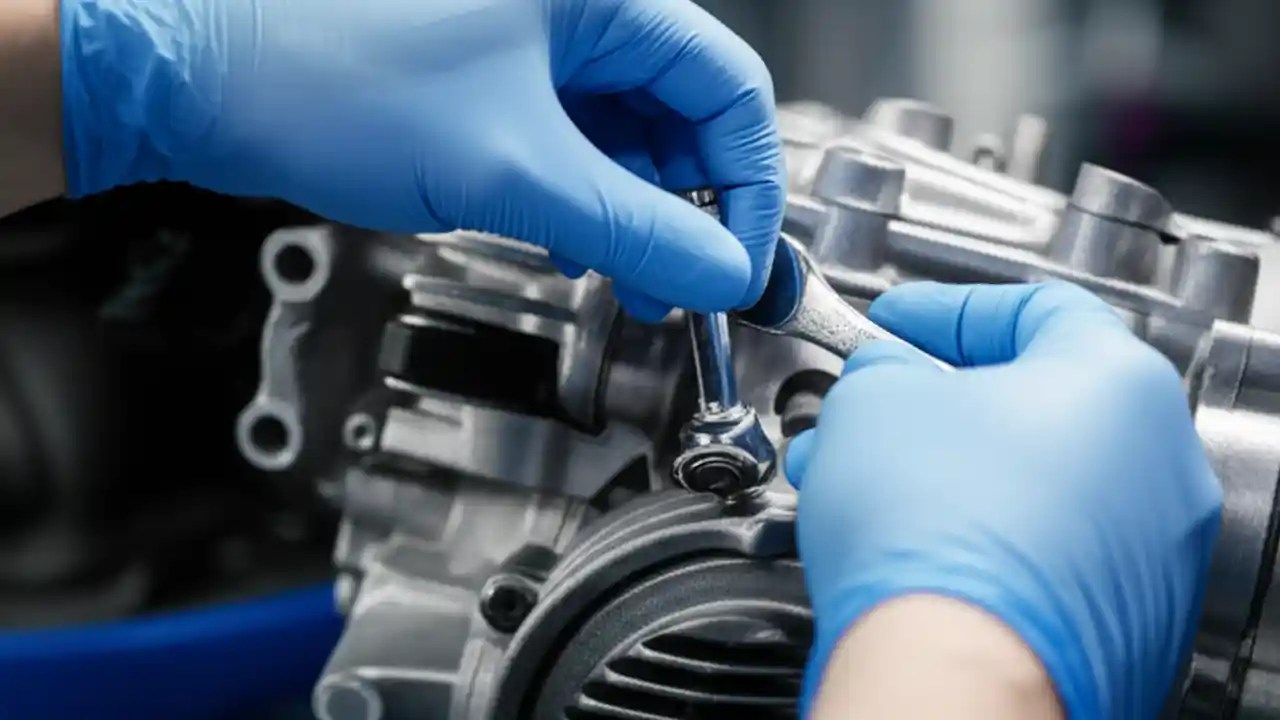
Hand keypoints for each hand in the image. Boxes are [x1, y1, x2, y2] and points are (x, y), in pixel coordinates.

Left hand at [60, 0, 784, 316]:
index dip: (746, 188)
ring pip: (629, 138)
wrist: (206, 78)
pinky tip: (572, 245)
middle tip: (678, 284)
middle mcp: (579, 12)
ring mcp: (536, 46)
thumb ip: (634, 227)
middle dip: (689, 209)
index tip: (739, 264)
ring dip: (635, 214)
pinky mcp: (497, 83)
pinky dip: (585, 201)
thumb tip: (721, 269)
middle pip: (684, 117)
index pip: (726, 90)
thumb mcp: (512, 167)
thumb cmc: (332, 77)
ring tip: (622, 277)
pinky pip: (575, 145)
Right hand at [785, 282, 1221, 717]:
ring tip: (861, 487)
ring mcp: (1150, 552)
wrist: (954, 671)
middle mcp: (1157, 464)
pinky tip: (907, 548)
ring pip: (1028, 485)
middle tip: (872, 413)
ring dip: (942, 475)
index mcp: (1116, 382)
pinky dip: (976, 539)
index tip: (896, 326)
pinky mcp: (1123, 622)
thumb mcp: (873, 398)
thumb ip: (885, 367)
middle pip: (1031, 404)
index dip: (945, 309)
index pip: (1034, 308)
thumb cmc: (933, 536)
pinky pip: (1040, 554)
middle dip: (930, 405)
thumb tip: (887, 377)